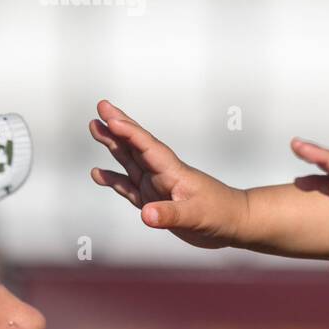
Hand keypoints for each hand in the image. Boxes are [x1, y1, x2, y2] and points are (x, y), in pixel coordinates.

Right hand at [89, 99, 248, 249]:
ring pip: (129, 160)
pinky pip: (128, 186)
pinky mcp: (154, 200)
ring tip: (94, 126)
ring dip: (113, 144)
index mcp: (173, 172)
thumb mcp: (196, 217)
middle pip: (136, 146)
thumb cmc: (220, 214)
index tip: (111, 117)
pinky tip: (98, 173)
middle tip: (101, 106)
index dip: (129, 133)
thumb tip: (146, 215)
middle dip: (118, 126)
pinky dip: (113, 179)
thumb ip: (170, 215)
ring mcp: (157, 186)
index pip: (148, 148)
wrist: (233, 222)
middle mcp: (162, 174)